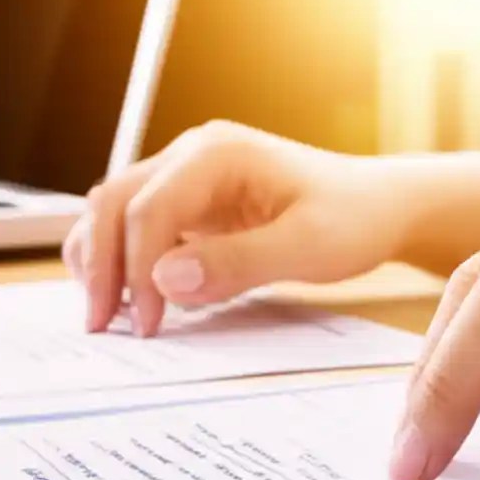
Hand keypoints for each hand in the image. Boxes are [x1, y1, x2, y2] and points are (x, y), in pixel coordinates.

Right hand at [64, 121, 409, 335]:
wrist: (378, 208)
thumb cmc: (353, 219)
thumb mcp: (309, 247)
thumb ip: (238, 263)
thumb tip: (166, 279)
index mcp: (217, 153)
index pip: (148, 209)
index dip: (139, 269)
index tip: (150, 322)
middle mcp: (191, 156)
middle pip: (113, 203)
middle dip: (102, 266)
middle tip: (103, 325)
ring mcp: (185, 178)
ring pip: (113, 212)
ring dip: (101, 261)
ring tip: (108, 316)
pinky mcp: (188, 204)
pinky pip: (134, 227)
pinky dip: (121, 261)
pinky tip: (129, 299)